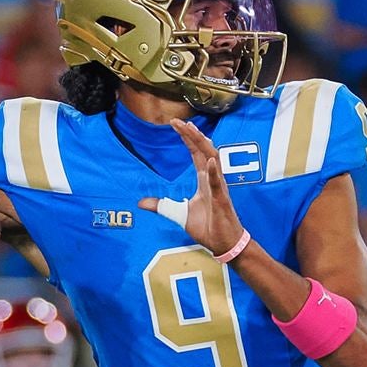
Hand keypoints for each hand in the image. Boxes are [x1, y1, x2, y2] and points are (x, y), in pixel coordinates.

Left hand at [139, 119, 244, 255]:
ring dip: (203, 145)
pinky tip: (210, 160)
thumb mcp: (179, 214)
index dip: (187, 138)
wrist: (224, 245)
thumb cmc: (209, 227)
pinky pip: (218, 184)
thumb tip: (142, 202)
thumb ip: (162, 206)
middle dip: (192, 135)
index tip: (177, 124)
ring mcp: (219, 189)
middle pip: (203, 151)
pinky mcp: (222, 201)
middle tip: (180, 121)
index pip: (196, 154)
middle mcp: (213, 180)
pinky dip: (215, 172)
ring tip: (194, 131)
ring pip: (213, 160)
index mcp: (204, 180)